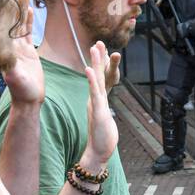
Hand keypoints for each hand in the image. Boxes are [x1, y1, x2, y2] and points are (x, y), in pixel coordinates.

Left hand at [2, 0, 43, 106]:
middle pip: (8, 17)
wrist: (30, 99)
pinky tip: (30, 7)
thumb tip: (8, 58)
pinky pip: (28, 30)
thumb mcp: (16, 78)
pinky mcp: (27, 50)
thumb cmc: (21, 91)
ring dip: (20, 6)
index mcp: (4, 48)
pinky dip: (29, 19)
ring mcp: (17, 46)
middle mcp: (8, 44)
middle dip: (9, 1)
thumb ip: (12, 67)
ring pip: (19, 21)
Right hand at [81, 40, 118, 169]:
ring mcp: (95, 104)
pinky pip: (94, 94)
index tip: (101, 51)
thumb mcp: (105, 120)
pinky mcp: (97, 111)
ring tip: (93, 48)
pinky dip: (92, 81)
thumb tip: (102, 108)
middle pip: (97, 75)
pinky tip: (89, 70)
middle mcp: (95, 100)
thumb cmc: (103, 138)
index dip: (101, 65)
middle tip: (97, 41)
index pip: (101, 79)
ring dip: (94, 64)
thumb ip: (102, 111)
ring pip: (96, 81)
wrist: (98, 153)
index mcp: (98, 101)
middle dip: (97, 58)